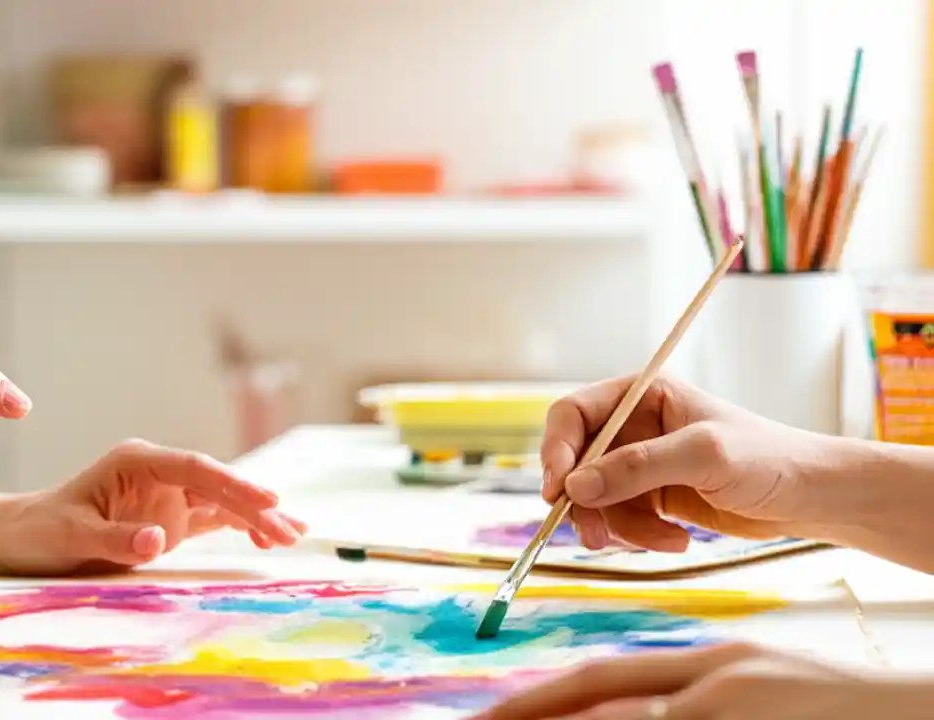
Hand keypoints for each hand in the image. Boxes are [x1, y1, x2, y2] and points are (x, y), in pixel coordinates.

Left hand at [0, 439, 305, 572]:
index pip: (196, 469)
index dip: (233, 483)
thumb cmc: (41, 531)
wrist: (20, 538)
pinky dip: (241, 527)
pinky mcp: (170, 518)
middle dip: (255, 504)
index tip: (265, 500)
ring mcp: (167, 496)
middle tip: (289, 528)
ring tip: (292, 535)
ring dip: (255, 516)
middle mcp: (158, 473)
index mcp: (137, 461)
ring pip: (222, 501)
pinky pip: (214, 519)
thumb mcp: (72, 537)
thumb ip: (117, 538)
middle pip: (217, 483)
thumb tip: (158, 539)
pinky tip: (266, 539)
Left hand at [472, 641, 929, 719]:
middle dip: (534, 712)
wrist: (910, 706)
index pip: (602, 678)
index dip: (542, 698)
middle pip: (598, 697)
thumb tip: (631, 707)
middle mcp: (710, 681)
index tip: (496, 715)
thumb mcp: (756, 686)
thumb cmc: (833, 703)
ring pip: (624, 718)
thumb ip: (694, 694)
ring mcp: (730, 705)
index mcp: (706, 664)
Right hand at [540, 376, 829, 551]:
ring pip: (596, 498)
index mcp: (642, 396)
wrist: (812, 498)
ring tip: (664, 541)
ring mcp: (642, 464)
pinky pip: (620, 519)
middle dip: (584, 501)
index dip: (557, 449)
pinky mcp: (653, 497)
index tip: (558, 489)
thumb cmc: (770, 458)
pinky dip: (639, 536)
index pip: (573, 414)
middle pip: (576, 462)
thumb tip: (576, 486)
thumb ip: (638, 467)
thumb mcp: (703, 456)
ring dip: (619, 527)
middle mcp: (634, 427)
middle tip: (593, 535)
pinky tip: (677, 540)